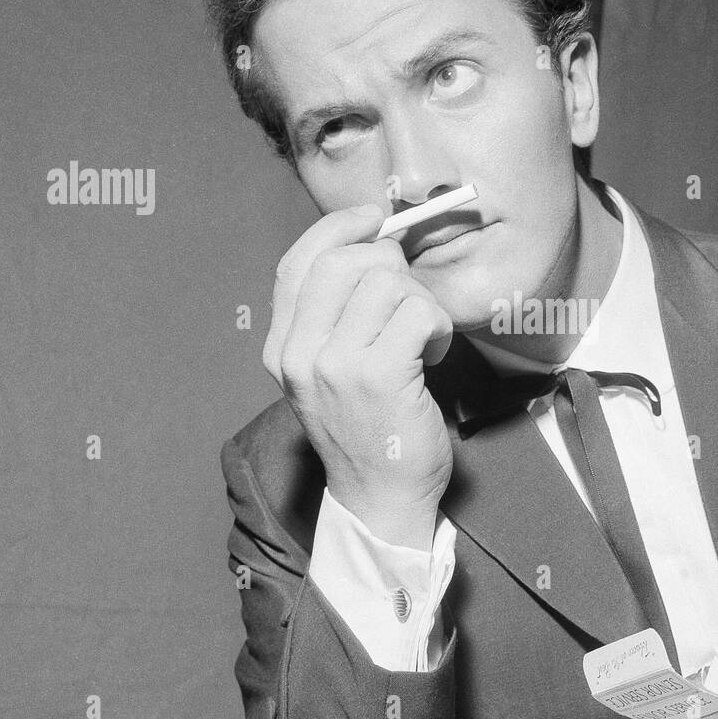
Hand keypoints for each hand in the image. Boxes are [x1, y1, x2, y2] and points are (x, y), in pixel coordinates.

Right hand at [263, 204, 454, 546]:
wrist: (380, 498)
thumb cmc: (369, 430)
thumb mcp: (329, 372)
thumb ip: (335, 316)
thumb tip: (374, 245)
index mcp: (282, 347)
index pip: (297, 262)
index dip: (338, 228)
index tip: (374, 220)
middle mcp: (299, 353)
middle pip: (344, 260)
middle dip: (392, 266)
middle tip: (410, 302)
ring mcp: (334, 364)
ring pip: (388, 282)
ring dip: (420, 303)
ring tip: (420, 340)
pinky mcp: (378, 375)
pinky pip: (418, 311)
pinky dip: (436, 326)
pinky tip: (430, 355)